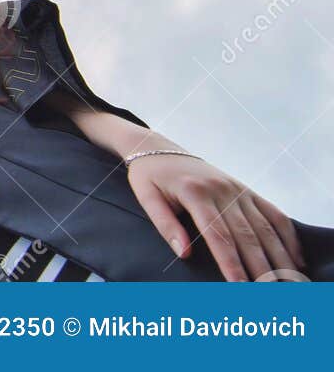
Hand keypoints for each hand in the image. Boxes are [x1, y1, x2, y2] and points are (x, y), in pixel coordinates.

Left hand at [127, 153, 305, 280]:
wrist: (158, 148)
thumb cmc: (149, 176)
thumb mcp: (146, 197)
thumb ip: (165, 225)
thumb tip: (184, 253)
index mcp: (195, 192)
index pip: (217, 234)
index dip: (230, 262)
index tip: (239, 285)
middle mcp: (221, 190)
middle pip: (245, 234)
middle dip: (259, 267)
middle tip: (269, 293)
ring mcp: (237, 189)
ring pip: (264, 227)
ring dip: (278, 256)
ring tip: (286, 282)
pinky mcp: (246, 189)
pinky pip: (272, 213)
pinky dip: (287, 235)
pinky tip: (294, 258)